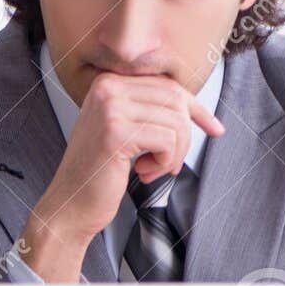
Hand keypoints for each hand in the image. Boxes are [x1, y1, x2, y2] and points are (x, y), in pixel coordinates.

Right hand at [16, 70, 223, 281]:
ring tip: (151, 169)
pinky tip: (143, 173)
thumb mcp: (124, 129)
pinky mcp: (116, 132)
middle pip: (175, 101)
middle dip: (184, 136)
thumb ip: (150, 110)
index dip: (196, 109)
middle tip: (167, 161)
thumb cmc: (99, 171)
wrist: (70, 203)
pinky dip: (164, 162)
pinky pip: (167, 141)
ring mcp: (110, 108)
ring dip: (173, 154)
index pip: (168, 86)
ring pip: (176, 122)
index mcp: (108, 82)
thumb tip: (196, 109)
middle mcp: (107, 88)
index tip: (214, 128)